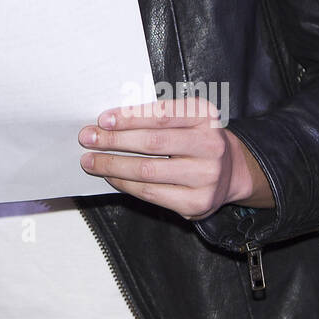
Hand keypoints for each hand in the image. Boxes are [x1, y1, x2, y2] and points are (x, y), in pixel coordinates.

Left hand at [78, 97, 257, 219]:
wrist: (230, 171)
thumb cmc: (195, 139)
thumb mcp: (185, 117)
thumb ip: (154, 117)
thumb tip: (108, 123)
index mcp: (205, 116)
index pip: (161, 115)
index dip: (129, 117)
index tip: (103, 120)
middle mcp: (210, 145)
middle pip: (152, 143)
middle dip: (113, 140)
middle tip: (87, 138)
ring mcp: (206, 177)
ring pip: (148, 171)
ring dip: (112, 165)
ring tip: (90, 160)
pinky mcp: (197, 202)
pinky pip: (151, 193)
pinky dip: (125, 184)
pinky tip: (110, 176)